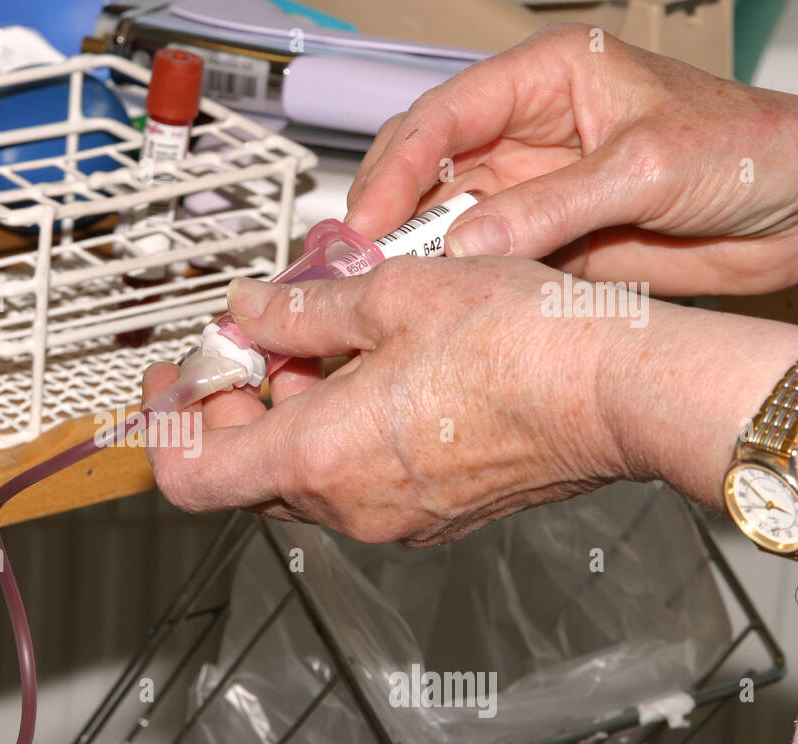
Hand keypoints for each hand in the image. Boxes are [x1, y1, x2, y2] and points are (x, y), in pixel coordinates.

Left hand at [143, 256, 629, 544]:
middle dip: (235, 405)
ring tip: (325, 340)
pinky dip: (338, 433)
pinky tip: (373, 373)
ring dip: (290, 414)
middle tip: (253, 339)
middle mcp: (348, 505)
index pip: (192, 476)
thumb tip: (249, 312)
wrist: (622, 393)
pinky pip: (354, 481)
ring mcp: (392, 519)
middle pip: (245, 473)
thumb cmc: (524, 344)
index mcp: (320, 456)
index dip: (166, 426)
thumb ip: (300, 310)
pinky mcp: (432, 516)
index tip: (173, 379)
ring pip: (302, 475)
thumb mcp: (392, 296)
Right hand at [346, 24, 797, 295]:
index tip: (366, 225)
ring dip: (411, 255)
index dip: (394, 171)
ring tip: (377, 292)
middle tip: (352, 265)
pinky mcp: (544, 240)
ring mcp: (530, 190)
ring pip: (444, 219)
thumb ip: (552, 207)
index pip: (442, 118)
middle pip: (425, 168)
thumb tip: (467, 247)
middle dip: (385, 214)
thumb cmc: (749, 149)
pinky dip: (451, 283)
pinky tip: (426, 305)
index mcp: (545, 80)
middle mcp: (525, 131)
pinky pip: (481, 261)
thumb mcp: (647, 167)